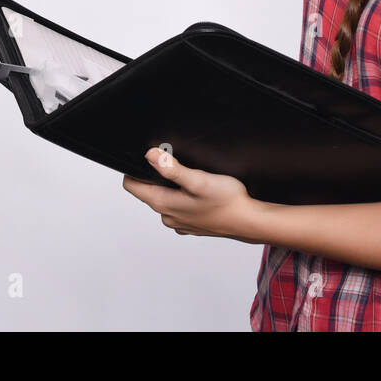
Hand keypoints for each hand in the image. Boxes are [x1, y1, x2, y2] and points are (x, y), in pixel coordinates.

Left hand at [122, 147, 265, 243]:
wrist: (248, 221)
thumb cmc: (226, 201)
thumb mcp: (198, 179)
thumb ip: (172, 169)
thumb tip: (150, 155)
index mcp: (164, 204)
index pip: (132, 186)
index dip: (134, 169)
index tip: (146, 157)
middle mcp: (167, 216)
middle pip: (147, 191)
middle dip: (155, 176)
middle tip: (173, 161)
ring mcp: (179, 222)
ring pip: (164, 199)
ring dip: (170, 187)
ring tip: (188, 176)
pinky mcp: (191, 225)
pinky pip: (178, 208)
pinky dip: (182, 198)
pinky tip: (198, 192)